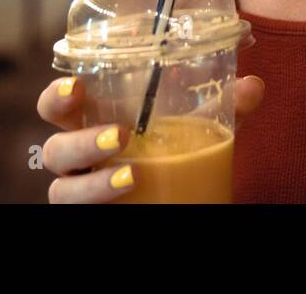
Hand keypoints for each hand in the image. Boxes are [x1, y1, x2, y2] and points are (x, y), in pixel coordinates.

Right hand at [37, 74, 264, 202]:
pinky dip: (98, 206)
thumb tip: (253, 86)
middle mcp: (80, 158)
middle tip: (119, 136)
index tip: (76, 87)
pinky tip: (129, 196)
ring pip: (62, 192)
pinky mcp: (92, 217)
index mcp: (95, 122)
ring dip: (92, 184)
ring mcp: (82, 191)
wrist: (181, 194)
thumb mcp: (203, 126)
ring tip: (132, 175)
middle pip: (52, 150)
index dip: (57, 96)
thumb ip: (226, 105)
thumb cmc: (176, 148)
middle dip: (76, 142)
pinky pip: (78, 218)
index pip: (59, 106)